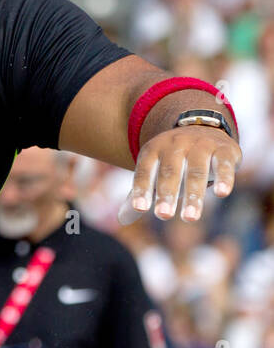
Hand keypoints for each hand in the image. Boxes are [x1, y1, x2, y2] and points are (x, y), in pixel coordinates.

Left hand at [121, 126, 241, 223]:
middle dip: (166, 194)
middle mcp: (175, 145)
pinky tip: (222, 193)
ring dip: (193, 195)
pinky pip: (223, 164)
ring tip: (189, 218)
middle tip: (163, 215)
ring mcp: (200, 145)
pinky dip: (224, 178)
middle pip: (170, 171)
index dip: (142, 189)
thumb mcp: (154, 171)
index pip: (145, 171)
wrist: (202, 128)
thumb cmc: (173, 160)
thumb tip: (123, 219)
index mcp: (153, 150)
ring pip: (196, 171)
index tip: (140, 208)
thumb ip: (141, 193)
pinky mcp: (224, 149)